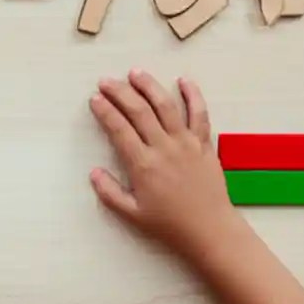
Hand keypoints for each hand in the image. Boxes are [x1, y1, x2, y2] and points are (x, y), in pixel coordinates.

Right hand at [89, 72, 303, 303]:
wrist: (210, 230)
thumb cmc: (170, 224)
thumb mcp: (132, 214)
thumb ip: (109, 192)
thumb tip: (93, 172)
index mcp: (143, 165)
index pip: (119, 129)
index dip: (105, 111)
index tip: (95, 99)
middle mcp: (164, 148)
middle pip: (139, 110)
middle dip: (119, 92)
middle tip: (106, 81)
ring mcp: (186, 143)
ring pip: (166, 105)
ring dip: (149, 86)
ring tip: (135, 73)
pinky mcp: (205, 143)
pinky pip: (200, 114)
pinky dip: (193, 95)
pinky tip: (183, 80)